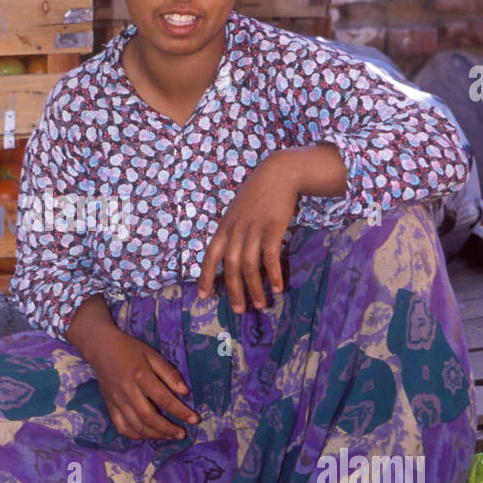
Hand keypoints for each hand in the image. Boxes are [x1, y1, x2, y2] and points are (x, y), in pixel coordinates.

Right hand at [90, 331, 199, 441]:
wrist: (101, 347)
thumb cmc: (130, 349)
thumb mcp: (153, 355)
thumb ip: (169, 373)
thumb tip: (185, 392)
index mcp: (141, 375)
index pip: (164, 399)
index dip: (181, 412)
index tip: (194, 419)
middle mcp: (127, 391)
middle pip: (149, 417)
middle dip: (168, 429)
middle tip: (181, 434)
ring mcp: (116, 400)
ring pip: (136, 425)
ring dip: (154, 435)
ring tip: (169, 436)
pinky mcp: (109, 405)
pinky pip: (121, 427)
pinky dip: (134, 435)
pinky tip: (146, 435)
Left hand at [197, 152, 299, 312]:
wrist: (279, 173)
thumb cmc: (258, 193)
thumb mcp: (237, 210)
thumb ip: (232, 230)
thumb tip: (230, 253)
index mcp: (225, 227)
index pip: (210, 256)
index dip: (205, 277)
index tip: (203, 296)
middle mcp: (236, 230)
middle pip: (230, 267)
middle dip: (233, 291)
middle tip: (238, 310)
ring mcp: (254, 229)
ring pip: (249, 266)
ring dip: (254, 288)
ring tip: (260, 304)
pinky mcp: (273, 228)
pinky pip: (270, 257)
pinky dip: (273, 274)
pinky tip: (277, 287)